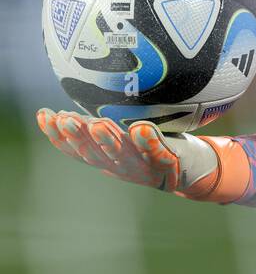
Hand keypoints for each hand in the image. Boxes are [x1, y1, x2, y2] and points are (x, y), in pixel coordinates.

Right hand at [36, 108, 219, 195]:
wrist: (193, 170)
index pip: (77, 149)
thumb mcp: (122, 135)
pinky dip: (149, 141)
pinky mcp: (168, 164)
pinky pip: (158, 152)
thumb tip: (69, 102)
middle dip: (79, 137)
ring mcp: (144, 167)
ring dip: (109, 141)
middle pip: (95, 154)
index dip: (58, 135)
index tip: (44, 116)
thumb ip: (98, 125)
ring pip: (123, 156)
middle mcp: (121, 166)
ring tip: (97, 124)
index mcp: (107, 159)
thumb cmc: (152, 147)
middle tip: (65, 118)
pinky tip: (141, 127)